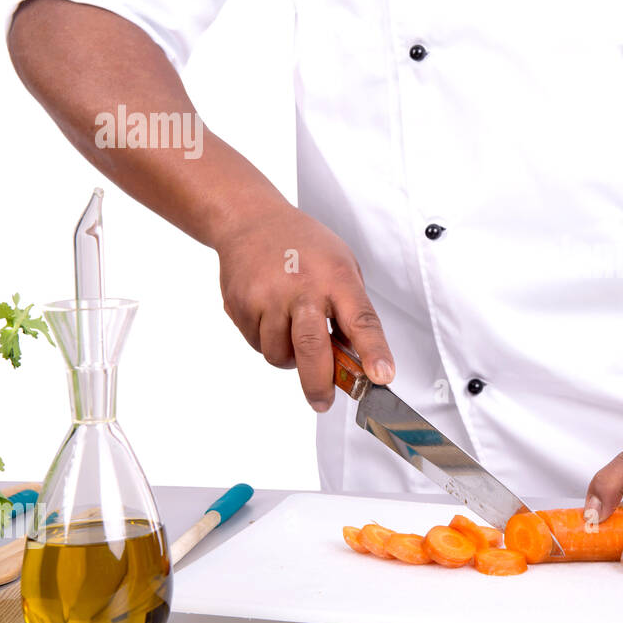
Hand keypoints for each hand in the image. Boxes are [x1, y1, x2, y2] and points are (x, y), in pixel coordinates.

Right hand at [215, 202, 393, 410]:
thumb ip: (350, 309)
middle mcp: (302, 286)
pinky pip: (257, 344)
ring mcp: (268, 296)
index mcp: (336, 277)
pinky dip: (267, 342)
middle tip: (324, 402)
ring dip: (290, 359)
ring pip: (279, 355)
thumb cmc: (304, 246)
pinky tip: (270, 316)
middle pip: (312, 348)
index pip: (362, 320)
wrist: (250, 220)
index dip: (374, 352)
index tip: (382, 377)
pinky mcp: (240, 304)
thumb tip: (356, 358)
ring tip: (293, 334)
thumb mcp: (341, 266)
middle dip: (320, 383)